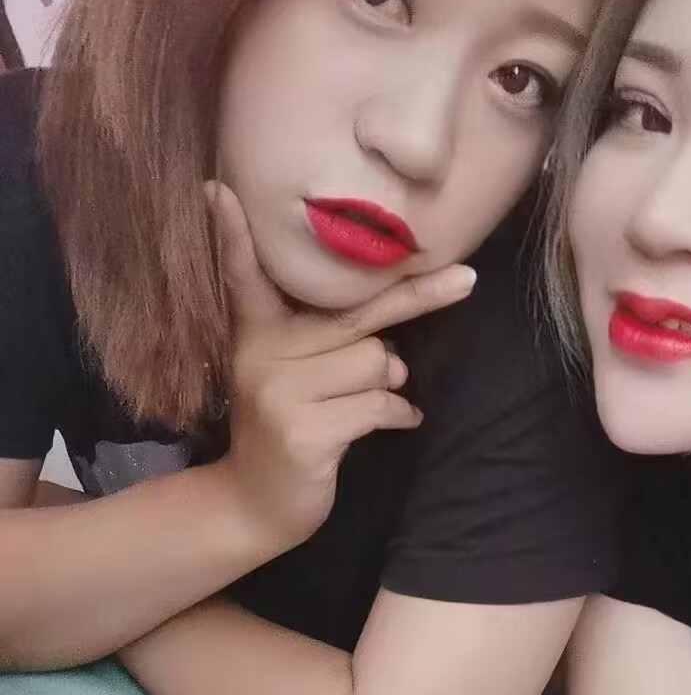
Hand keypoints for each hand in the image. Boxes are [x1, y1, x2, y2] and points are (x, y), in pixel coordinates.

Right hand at [209, 183, 475, 550]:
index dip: (234, 236)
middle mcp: (262, 355)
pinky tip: (394, 424)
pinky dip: (396, 415)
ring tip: (366, 405)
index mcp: (257, 333)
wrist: (254, 504)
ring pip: (377, 363)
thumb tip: (397, 350)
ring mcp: (280, 394)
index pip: (245, 276)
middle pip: (356, 315)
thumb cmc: (291, 429)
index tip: (220, 190)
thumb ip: (332, 348)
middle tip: (467, 279)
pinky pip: (379, 406)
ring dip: (389, 385)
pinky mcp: (304, 432)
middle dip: (418, 298)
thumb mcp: (296, 378)